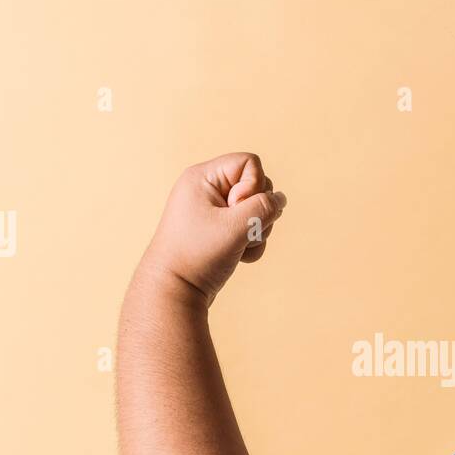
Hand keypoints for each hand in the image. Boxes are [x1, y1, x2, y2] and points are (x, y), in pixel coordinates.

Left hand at [142, 152, 286, 305]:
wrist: (175, 291)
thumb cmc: (198, 256)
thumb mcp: (236, 227)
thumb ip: (264, 208)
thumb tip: (280, 199)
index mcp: (203, 178)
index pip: (249, 163)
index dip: (254, 186)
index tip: (236, 209)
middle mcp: (208, 190)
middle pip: (257, 186)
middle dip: (258, 212)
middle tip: (240, 231)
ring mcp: (214, 211)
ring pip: (257, 210)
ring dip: (257, 232)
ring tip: (239, 248)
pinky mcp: (221, 230)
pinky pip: (250, 228)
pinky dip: (251, 243)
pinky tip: (239, 257)